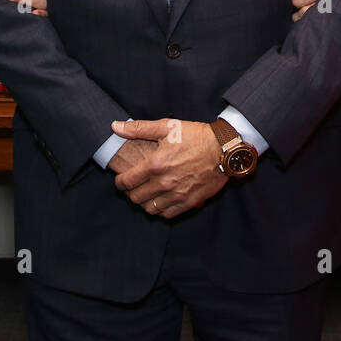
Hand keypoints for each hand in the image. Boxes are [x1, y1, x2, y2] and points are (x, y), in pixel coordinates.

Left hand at [110, 118, 227, 219]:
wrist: (224, 148)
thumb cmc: (196, 135)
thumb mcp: (166, 126)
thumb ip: (138, 128)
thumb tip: (115, 126)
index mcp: (156, 164)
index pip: (127, 181)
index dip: (120, 182)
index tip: (121, 180)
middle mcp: (165, 183)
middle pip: (136, 197)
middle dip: (131, 192)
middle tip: (134, 187)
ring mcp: (178, 195)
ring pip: (150, 209)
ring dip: (145, 203)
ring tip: (147, 194)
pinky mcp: (190, 202)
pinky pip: (168, 214)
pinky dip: (161, 210)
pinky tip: (162, 201)